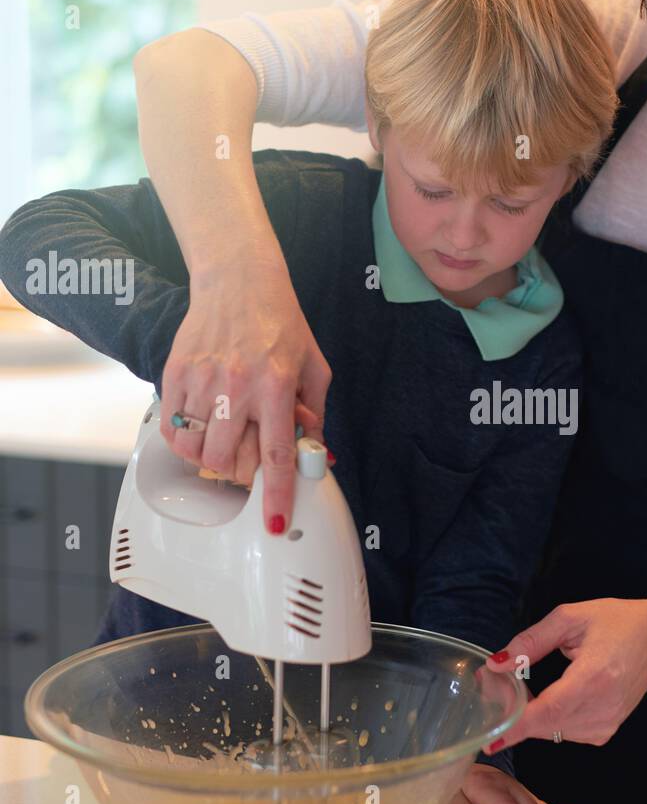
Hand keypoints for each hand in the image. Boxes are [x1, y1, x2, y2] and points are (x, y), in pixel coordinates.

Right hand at [159, 268, 331, 529]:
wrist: (240, 281)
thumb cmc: (281, 324)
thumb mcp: (314, 368)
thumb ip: (315, 416)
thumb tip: (318, 457)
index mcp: (277, 386)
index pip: (276, 455)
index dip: (276, 495)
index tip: (275, 522)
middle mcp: (237, 385)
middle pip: (225, 461)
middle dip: (236, 473)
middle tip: (244, 461)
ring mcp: (202, 379)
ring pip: (194, 450)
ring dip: (207, 459)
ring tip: (220, 444)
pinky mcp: (176, 372)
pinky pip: (171, 427)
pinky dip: (184, 440)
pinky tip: (199, 429)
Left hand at [480, 598, 646, 750]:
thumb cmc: (619, 624)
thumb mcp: (571, 618)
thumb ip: (531, 641)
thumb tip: (496, 664)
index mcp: (595, 675)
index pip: (550, 710)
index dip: (517, 725)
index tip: (490, 735)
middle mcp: (603, 706)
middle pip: (546, 725)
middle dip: (514, 714)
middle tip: (494, 691)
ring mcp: (607, 723)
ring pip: (552, 732)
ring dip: (531, 717)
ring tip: (524, 691)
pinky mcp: (606, 732)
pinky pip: (564, 733)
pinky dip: (549, 721)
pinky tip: (550, 699)